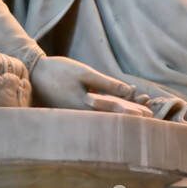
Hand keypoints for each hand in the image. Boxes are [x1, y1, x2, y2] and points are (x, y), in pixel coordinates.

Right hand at [30, 55, 153, 116]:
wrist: (36, 74)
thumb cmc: (59, 71)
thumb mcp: (85, 73)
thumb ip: (107, 83)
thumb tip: (128, 90)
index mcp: (87, 107)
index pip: (116, 113)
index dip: (133, 112)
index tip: (148, 113)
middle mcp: (84, 114)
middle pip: (113, 116)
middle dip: (131, 113)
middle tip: (150, 112)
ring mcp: (80, 113)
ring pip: (106, 113)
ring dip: (123, 109)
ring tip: (140, 104)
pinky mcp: (77, 108)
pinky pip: (98, 109)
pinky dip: (111, 105)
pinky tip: (122, 99)